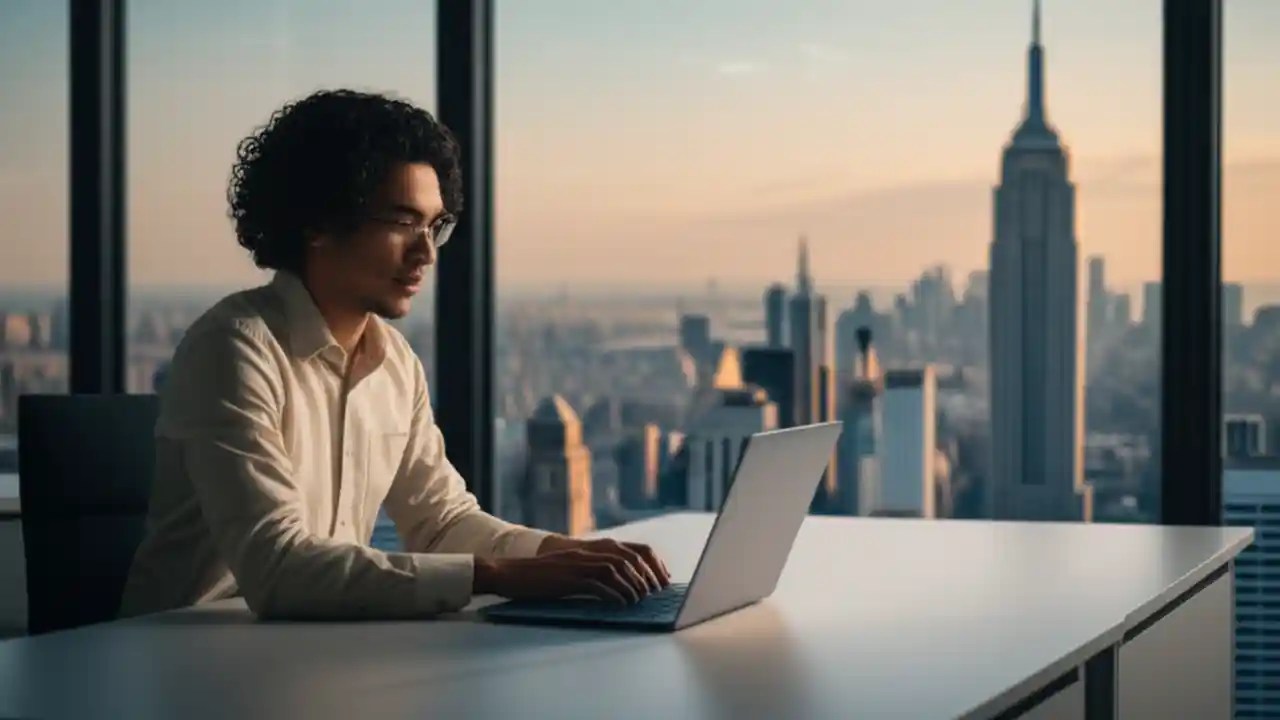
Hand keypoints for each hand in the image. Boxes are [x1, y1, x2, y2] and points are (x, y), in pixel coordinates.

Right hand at [541, 536, 671, 592]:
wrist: (513, 572)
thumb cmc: (544, 574)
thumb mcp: (574, 566)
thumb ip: (596, 569)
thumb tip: (621, 584)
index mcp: (593, 547)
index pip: (633, 549)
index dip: (652, 563)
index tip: (662, 579)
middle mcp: (590, 552)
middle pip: (629, 558)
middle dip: (646, 576)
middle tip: (655, 593)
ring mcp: (580, 564)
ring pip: (616, 570)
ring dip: (632, 585)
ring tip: (639, 600)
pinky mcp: (570, 579)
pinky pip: (598, 584)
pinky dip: (613, 594)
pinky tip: (621, 604)